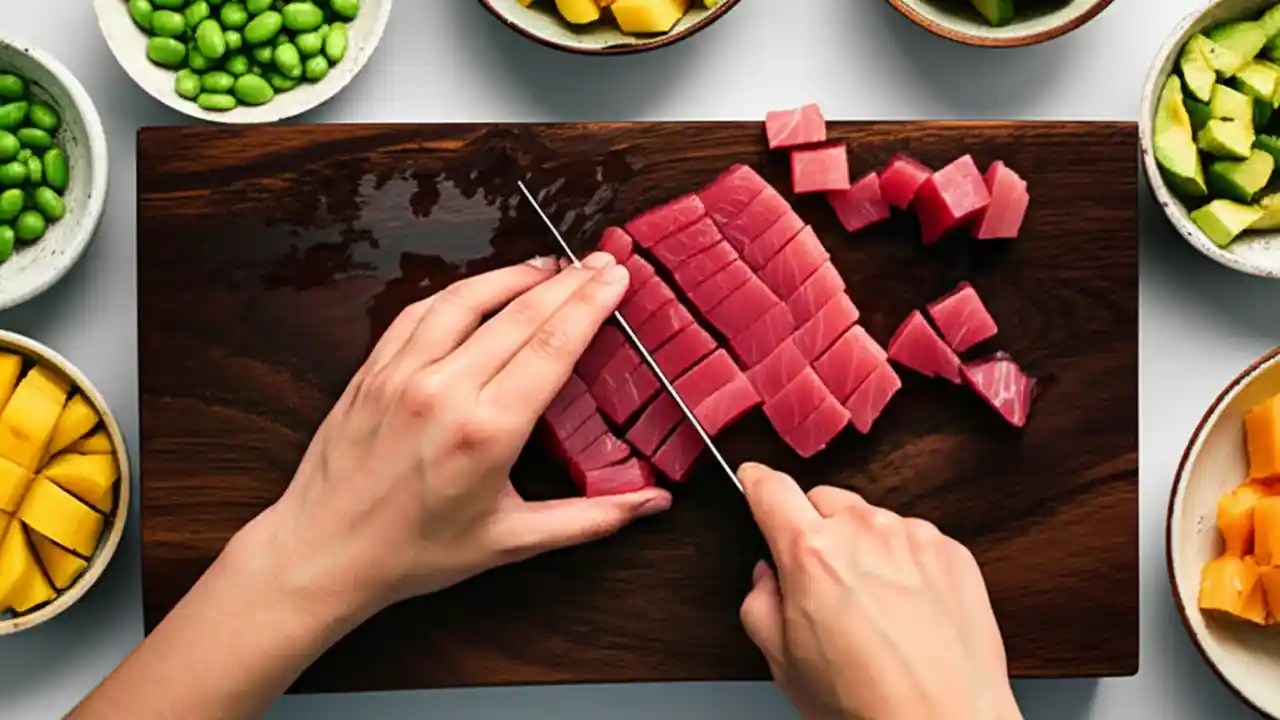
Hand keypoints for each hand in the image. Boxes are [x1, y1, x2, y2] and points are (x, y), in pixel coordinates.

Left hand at [241, 252, 671, 621]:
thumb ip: (589, 519)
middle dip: (568, 281)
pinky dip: (457, 292)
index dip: (591, 304)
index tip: (616, 278)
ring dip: (513, 274)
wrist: (322, 553)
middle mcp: (443, 391)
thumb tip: (651, 505)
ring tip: (549, 265)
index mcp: (486, 432)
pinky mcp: (373, 369)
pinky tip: (481, 288)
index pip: (552, 346)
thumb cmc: (413, 553)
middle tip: (600, 261)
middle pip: (520, 314)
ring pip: (467, 299)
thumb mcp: (511, 542)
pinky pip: (420, 312)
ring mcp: (402, 373)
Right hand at [737, 463, 1019, 719]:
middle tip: (823, 581)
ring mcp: (913, 537)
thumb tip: (767, 578)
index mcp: (811, 553)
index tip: (755, 483)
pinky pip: (915, 540)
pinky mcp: (952, 551)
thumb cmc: (867, 703)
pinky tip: (907, 610)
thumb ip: (759, 603)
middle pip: (823, 499)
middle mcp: (864, 531)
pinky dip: (905, 563)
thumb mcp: (782, 661)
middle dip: (815, 529)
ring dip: (864, 546)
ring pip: (872, 519)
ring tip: (874, 607)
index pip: (770, 488)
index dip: (756, 483)